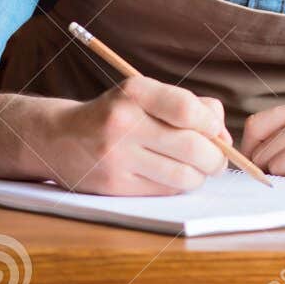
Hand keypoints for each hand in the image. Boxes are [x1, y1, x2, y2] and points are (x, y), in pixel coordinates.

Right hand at [38, 76, 229, 195]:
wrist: (60, 137)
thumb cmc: (118, 113)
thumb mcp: (146, 95)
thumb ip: (190, 106)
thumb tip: (224, 136)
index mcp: (135, 92)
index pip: (188, 110)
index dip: (212, 124)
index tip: (215, 130)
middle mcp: (123, 123)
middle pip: (192, 148)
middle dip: (216, 157)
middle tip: (217, 158)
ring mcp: (117, 158)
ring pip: (183, 176)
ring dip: (200, 175)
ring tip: (197, 168)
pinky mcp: (115, 186)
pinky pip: (164, 191)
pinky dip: (178, 186)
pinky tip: (172, 175)